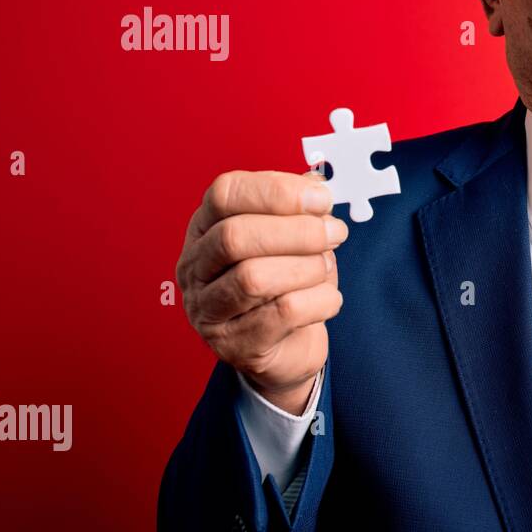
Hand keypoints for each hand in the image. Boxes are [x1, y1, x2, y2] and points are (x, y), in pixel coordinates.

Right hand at [176, 170, 347, 413]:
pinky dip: (318, 301)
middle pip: (235, 236)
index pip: (225, 194)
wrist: (288, 348)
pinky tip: (328, 299)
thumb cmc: (288, 285)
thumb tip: (315, 183)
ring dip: (306, 267)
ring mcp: (208, 310)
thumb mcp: (294, 239)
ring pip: (254, 278)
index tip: (321, 199)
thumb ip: (300, 208)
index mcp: (206, 227)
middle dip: (297, 232)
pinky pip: (282, 314)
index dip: (276, 191)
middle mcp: (196, 267)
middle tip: (335, 233)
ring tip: (325, 268)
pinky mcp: (235, 345)